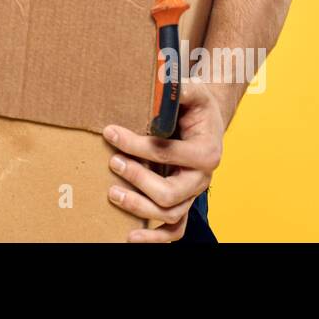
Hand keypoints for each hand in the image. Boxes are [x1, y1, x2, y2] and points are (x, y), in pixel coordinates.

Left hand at [102, 79, 223, 241]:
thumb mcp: (192, 90)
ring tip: (112, 192)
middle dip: (138, 179)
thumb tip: (161, 80)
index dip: (138, 145)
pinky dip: (153, 239)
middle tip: (113, 162)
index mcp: (207, 151)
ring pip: (169, 214)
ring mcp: (192, 195)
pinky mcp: (183, 204)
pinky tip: (129, 237)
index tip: (111, 132)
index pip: (170, 153)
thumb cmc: (196, 106)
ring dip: (137, 207)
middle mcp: (202, 178)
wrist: (206, 122)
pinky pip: (173, 231)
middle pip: (170, 192)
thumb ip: (178, 87)